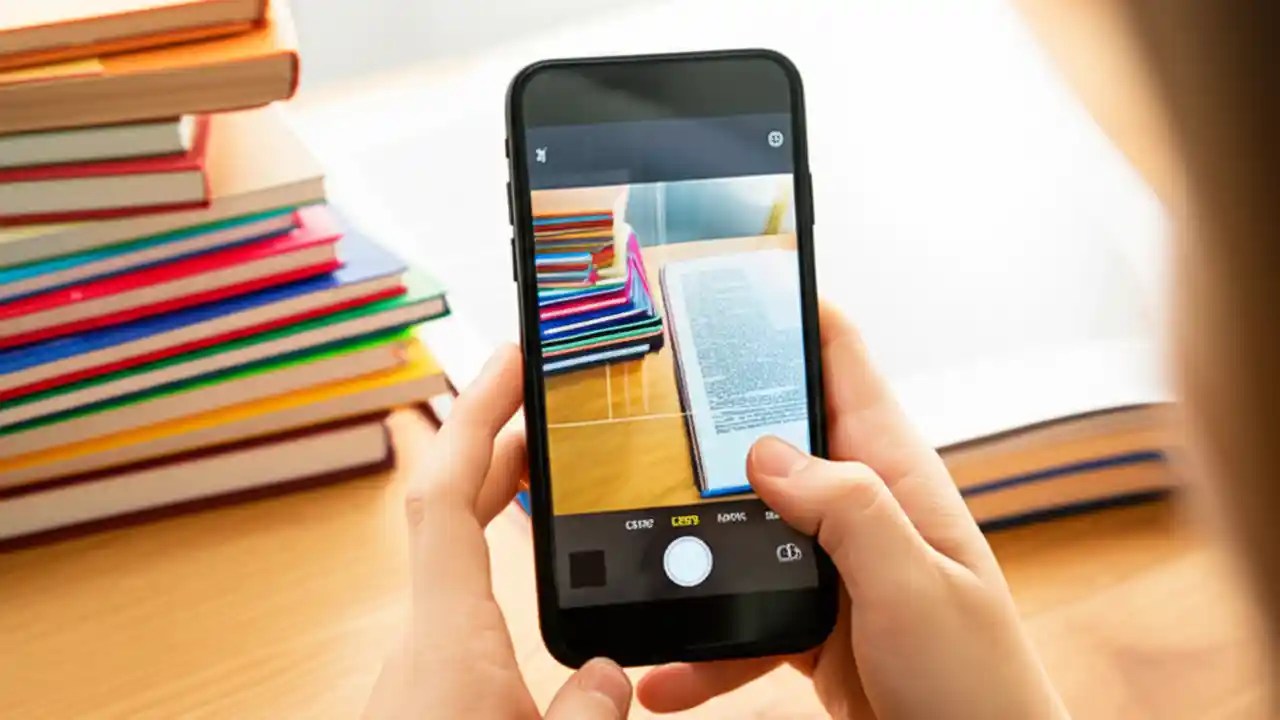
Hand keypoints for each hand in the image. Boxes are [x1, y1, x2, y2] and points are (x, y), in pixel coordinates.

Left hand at [364, 345, 631, 718]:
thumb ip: (586, 712)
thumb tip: (607, 674)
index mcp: (449, 641)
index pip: (445, 500)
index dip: (473, 418)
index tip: (508, 363)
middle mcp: (421, 641)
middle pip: (450, 513)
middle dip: (492, 444)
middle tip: (538, 397)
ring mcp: (415, 666)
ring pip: (452, 562)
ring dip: (491, 503)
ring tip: (540, 474)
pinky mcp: (422, 696)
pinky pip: (456, 604)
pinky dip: (488, 560)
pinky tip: (518, 578)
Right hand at [637, 303, 1069, 718]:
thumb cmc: (977, 686)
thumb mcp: (914, 588)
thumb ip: (847, 510)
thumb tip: (765, 450)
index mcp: (894, 477)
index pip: (843, 362)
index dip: (791, 311)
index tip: (730, 279)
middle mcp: (860, 509)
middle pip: (774, 433)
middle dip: (712, 415)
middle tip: (642, 397)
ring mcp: (832, 563)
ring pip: (743, 522)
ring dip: (693, 535)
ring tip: (633, 541)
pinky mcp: (810, 618)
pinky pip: (741, 607)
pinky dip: (704, 635)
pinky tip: (667, 665)